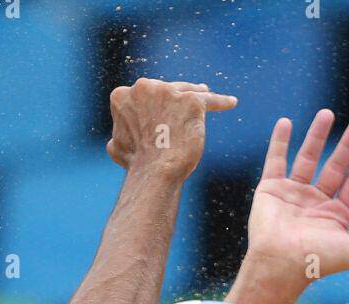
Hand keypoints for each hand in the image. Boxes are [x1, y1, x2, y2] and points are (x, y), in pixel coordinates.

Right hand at [106, 79, 236, 180]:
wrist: (155, 171)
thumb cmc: (137, 164)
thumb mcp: (117, 145)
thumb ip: (122, 131)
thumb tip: (119, 135)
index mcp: (122, 95)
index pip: (144, 95)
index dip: (154, 104)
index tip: (160, 110)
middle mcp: (145, 87)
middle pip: (165, 88)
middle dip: (174, 96)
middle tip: (184, 104)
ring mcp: (169, 92)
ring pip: (187, 92)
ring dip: (197, 94)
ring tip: (206, 95)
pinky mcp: (191, 101)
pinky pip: (209, 101)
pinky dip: (221, 102)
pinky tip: (231, 103)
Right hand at [244, 110, 348, 285]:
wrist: (279, 266)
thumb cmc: (317, 263)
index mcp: (336, 215)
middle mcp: (316, 203)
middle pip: (336, 166)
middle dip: (348, 145)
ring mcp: (293, 194)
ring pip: (307, 158)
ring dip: (317, 135)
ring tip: (327, 113)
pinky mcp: (271, 189)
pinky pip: (275, 160)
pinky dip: (279, 141)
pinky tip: (286, 122)